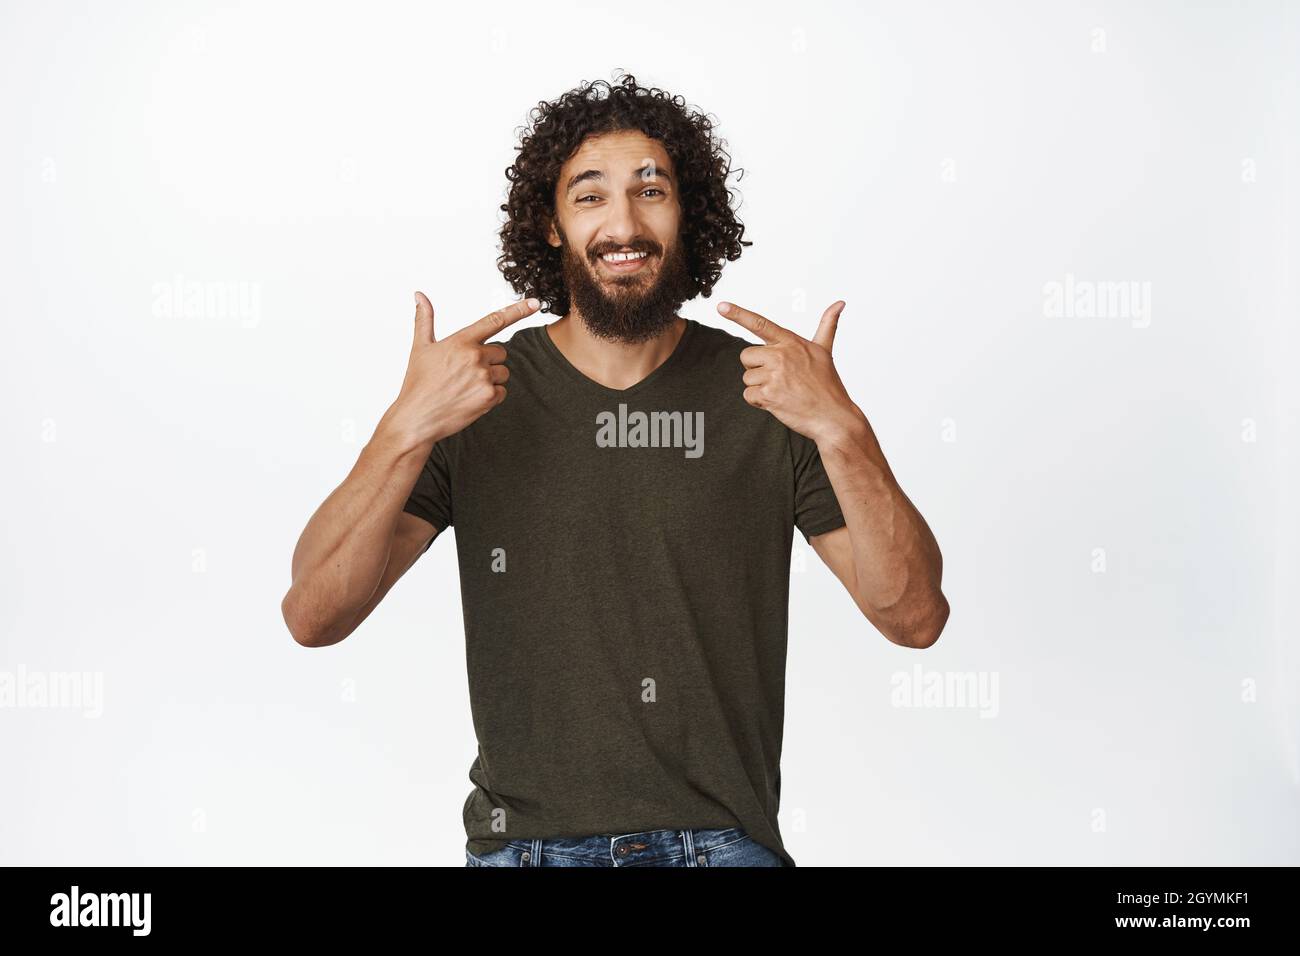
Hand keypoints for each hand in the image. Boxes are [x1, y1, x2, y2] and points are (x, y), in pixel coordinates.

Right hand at [390, 292, 539, 445]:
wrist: (417, 418)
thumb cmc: (418, 383)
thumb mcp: (420, 348)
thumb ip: (424, 319)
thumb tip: (419, 295)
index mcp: (461, 341)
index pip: (495, 320)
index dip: (518, 310)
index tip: (535, 303)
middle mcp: (475, 356)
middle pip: (501, 352)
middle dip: (489, 361)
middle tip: (465, 373)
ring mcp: (483, 377)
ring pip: (503, 372)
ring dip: (491, 379)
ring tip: (466, 386)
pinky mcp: (488, 397)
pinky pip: (502, 391)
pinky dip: (490, 396)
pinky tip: (470, 399)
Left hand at [717, 299, 861, 444]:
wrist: (833, 416)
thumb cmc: (828, 385)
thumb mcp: (825, 350)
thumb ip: (827, 325)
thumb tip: (840, 303)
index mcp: (791, 342)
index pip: (761, 324)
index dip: (738, 314)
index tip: (721, 306)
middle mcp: (781, 356)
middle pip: (746, 356)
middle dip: (756, 368)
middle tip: (778, 377)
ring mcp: (774, 375)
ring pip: (747, 377)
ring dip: (759, 387)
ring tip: (782, 391)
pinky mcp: (769, 395)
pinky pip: (748, 395)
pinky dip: (759, 401)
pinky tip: (777, 401)